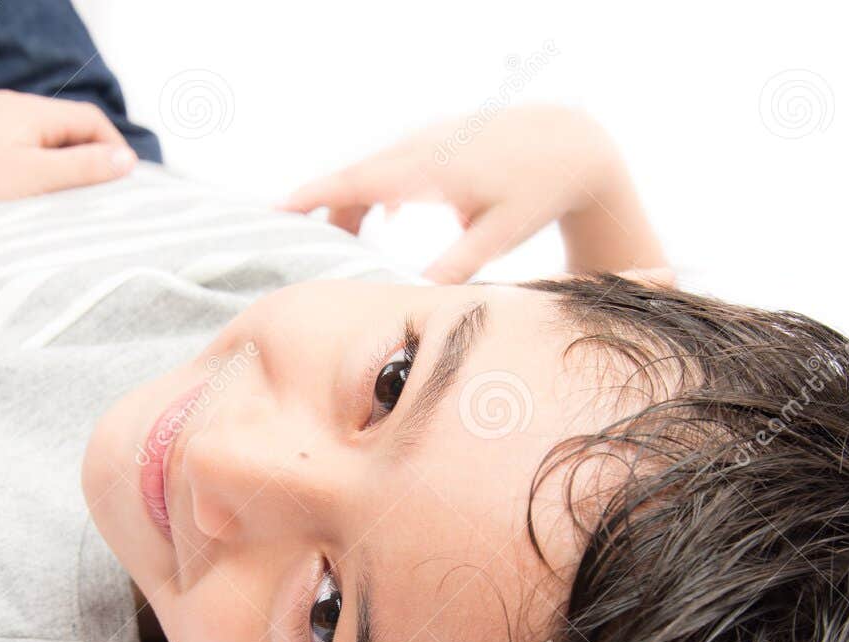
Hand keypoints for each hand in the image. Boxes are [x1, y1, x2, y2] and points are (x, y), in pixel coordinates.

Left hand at [0, 90, 137, 220]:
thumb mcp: (36, 178)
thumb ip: (84, 169)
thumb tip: (127, 160)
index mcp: (29, 110)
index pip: (89, 119)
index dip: (113, 149)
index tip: (124, 184)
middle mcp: (7, 108)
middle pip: (64, 129)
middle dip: (88, 160)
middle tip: (99, 198)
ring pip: (38, 142)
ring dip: (58, 169)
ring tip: (62, 204)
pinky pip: (13, 152)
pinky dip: (29, 172)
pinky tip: (22, 200)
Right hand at [279, 105, 666, 283]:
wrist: (571, 143)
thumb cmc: (536, 193)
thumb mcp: (498, 237)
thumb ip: (453, 266)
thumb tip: (411, 296)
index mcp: (431, 170)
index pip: (358, 182)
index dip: (314, 196)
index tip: (277, 210)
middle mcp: (423, 146)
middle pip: (356, 177)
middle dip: (322, 208)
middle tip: (295, 245)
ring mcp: (429, 138)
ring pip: (374, 171)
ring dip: (353, 203)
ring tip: (338, 243)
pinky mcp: (439, 139)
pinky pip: (394, 165)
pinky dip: (380, 190)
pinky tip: (382, 219)